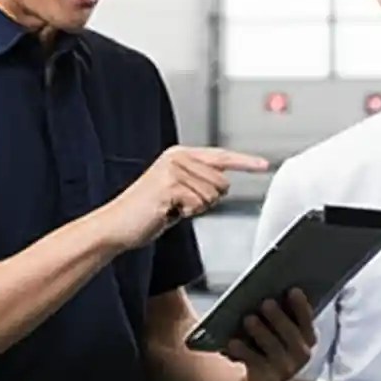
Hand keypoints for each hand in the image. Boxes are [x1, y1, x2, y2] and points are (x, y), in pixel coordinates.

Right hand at [101, 145, 267, 250]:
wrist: (116, 225)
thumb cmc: (145, 212)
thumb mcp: (176, 192)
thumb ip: (198, 183)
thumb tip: (222, 185)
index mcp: (180, 155)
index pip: (220, 156)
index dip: (245, 161)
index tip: (264, 165)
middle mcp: (177, 158)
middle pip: (222, 182)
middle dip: (207, 201)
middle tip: (180, 205)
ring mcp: (173, 171)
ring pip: (212, 195)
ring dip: (195, 208)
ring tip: (171, 208)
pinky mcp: (169, 186)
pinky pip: (198, 204)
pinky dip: (186, 214)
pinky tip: (166, 211)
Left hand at [225, 289, 316, 380]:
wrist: (257, 375)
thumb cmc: (267, 338)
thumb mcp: (276, 325)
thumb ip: (279, 310)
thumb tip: (267, 288)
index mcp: (307, 337)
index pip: (307, 320)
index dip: (301, 306)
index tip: (293, 290)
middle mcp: (300, 355)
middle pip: (292, 336)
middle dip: (279, 318)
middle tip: (266, 302)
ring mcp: (284, 370)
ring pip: (274, 350)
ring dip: (262, 333)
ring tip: (249, 319)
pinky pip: (254, 365)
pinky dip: (244, 352)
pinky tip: (233, 342)